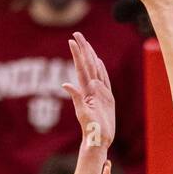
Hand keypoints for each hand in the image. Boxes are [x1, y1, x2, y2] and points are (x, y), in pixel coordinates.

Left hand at [62, 32, 115, 150]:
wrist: (98, 140)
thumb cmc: (90, 130)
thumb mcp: (83, 114)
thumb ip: (76, 98)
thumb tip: (65, 84)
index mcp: (86, 90)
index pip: (81, 67)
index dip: (77, 54)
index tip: (72, 40)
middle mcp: (91, 89)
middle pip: (87, 64)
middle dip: (83, 49)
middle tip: (77, 34)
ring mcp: (99, 93)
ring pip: (95, 70)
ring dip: (91, 56)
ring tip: (87, 44)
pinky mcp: (107, 99)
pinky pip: (105, 80)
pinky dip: (101, 70)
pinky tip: (99, 62)